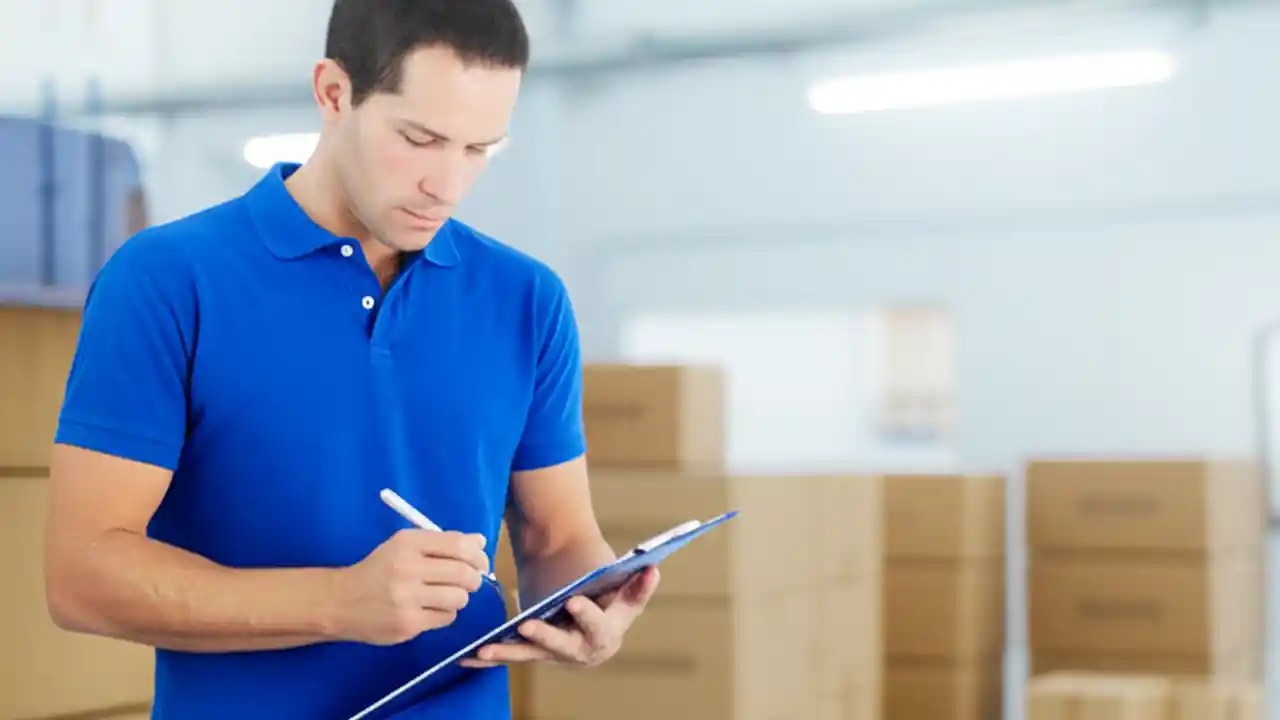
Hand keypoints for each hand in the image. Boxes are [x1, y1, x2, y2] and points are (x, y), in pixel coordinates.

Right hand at [329, 529, 489, 645]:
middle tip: (470, 581)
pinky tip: (431, 609)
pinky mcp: (407, 624)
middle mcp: (407, 568)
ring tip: (446, 595)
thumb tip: (480, 541)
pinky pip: (446, 618)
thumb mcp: (403, 546)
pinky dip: (445, 613)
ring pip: (458, 598)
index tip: (480, 562)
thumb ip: (442, 543)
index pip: (458, 545)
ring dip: (460, 597)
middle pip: (463, 574)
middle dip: (474, 578)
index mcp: (407, 543)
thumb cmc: (378, 570)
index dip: (477, 554)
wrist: (341, 602)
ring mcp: (406, 599)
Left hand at [460, 566, 659, 669]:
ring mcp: (559, 653)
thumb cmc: (601, 578)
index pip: (602, 625)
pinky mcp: (535, 650)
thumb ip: (630, 578)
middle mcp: (586, 648)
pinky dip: (492, 655)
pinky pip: (514, 654)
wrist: (578, 583)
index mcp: (611, 629)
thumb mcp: (616, 575)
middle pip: (567, 646)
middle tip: (528, 624)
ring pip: (533, 653)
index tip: (574, 600)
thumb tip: (652, 569)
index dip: (589, 616)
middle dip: (547, 637)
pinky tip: (469, 655)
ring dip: (510, 651)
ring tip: (488, 647)